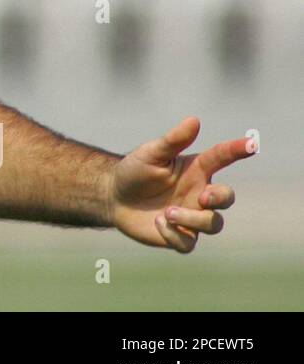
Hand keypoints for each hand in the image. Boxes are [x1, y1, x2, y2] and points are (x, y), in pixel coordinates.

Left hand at [108, 116, 254, 251]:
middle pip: (227, 198)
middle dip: (221, 198)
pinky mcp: (178, 236)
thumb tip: (194, 120)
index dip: (237, 150)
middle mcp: (198, 194)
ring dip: (193, 219)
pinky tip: (157, 222)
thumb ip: (173, 140)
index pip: (222, 157)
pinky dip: (173, 234)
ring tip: (168, 212)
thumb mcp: (151, 154)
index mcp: (196, 170)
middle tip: (202, 197)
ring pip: (213, 224)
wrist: (113, 197)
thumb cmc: (135, 171)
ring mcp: (191, 217)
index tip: (251, 143)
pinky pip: (187, 243)